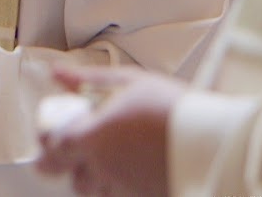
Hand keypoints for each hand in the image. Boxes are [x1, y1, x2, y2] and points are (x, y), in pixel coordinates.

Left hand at [35, 65, 183, 196]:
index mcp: (92, 138)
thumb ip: (86, 80)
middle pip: (69, 176)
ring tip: (111, 154)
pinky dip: (119, 185)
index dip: (47, 139)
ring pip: (95, 190)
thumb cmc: (174, 109)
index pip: (52, 146)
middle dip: (67, 164)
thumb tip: (58, 75)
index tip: (52, 129)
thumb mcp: (127, 81)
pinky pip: (120, 195)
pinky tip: (132, 167)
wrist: (214, 140)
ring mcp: (124, 187)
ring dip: (94, 176)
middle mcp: (103, 168)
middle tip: (73, 148)